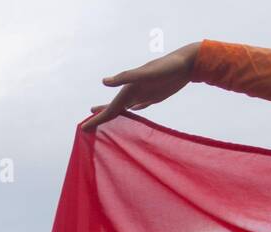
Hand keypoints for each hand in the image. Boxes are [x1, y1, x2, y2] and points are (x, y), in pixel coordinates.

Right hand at [82, 42, 199, 130]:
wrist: (187, 62)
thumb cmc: (167, 67)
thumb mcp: (147, 73)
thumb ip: (126, 77)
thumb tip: (104, 82)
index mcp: (129, 89)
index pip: (109, 109)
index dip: (96, 119)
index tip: (83, 128)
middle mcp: (133, 92)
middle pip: (113, 108)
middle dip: (100, 117)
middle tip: (86, 126)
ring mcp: (142, 94)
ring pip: (124, 107)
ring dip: (113, 112)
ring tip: (102, 116)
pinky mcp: (153, 96)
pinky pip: (139, 107)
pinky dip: (131, 111)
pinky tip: (131, 112)